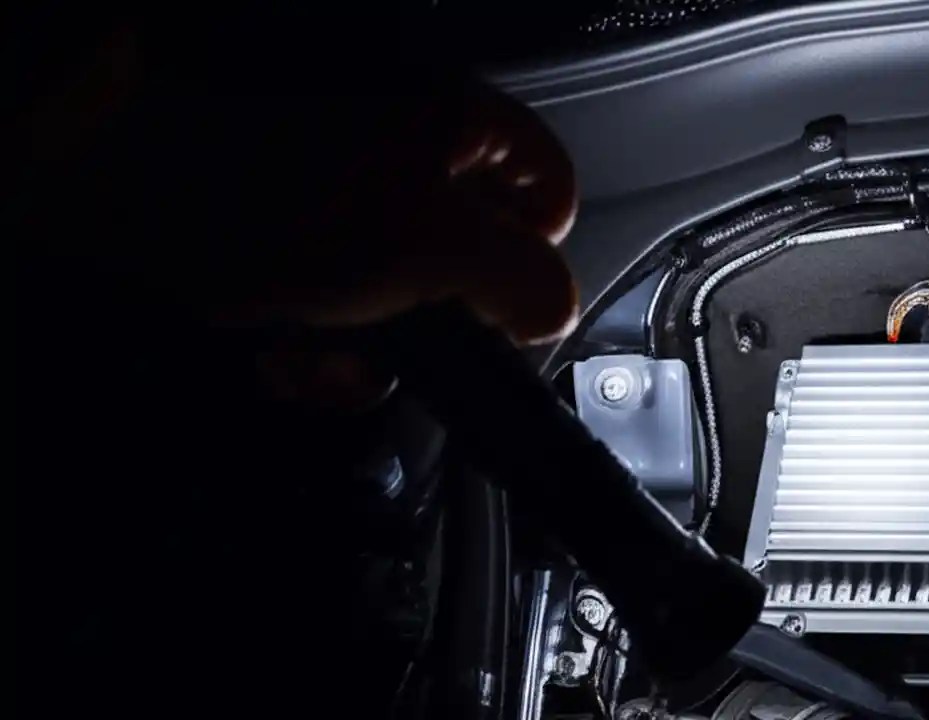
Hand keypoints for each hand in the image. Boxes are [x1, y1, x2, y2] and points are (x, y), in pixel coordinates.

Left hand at [24, 26, 578, 344]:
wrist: (130, 206)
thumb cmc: (276, 200)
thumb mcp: (428, 246)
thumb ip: (518, 281)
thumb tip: (557, 311)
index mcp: (456, 133)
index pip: (546, 195)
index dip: (537, 260)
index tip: (509, 310)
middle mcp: (409, 165)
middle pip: (471, 269)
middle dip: (433, 327)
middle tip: (400, 337)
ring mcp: (351, 213)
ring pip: (404, 308)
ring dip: (369, 350)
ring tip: (323, 350)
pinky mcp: (301, 257)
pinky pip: (345, 319)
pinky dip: (320, 350)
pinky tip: (286, 352)